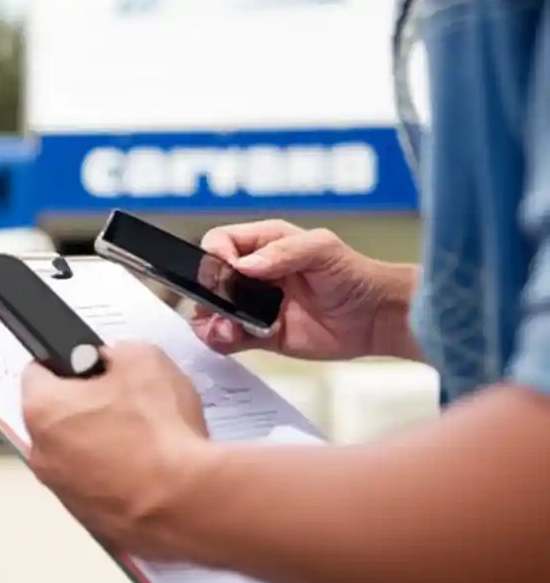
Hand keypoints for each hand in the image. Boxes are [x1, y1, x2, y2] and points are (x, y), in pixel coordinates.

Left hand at [22, 342, 211, 561]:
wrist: (185, 501)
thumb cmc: (158, 432)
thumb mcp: (143, 359)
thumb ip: (116, 352)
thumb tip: (113, 362)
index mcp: (42, 410)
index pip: (37, 373)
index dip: (67, 364)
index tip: (90, 366)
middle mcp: (42, 454)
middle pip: (55, 417)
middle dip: (85, 406)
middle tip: (124, 402)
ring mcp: (62, 491)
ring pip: (75, 455)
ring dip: (100, 444)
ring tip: (141, 440)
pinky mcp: (88, 518)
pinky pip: (96, 486)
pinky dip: (114, 477)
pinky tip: (146, 470)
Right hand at [191, 220, 416, 360]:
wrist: (376, 318)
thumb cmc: (355, 275)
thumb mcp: (323, 249)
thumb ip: (283, 252)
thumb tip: (245, 266)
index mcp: (263, 244)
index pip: (220, 242)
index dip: (215, 256)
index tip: (226, 273)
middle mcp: (252, 274)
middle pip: (208, 279)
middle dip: (207, 293)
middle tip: (222, 306)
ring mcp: (253, 306)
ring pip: (211, 311)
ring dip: (210, 320)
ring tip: (229, 328)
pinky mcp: (258, 334)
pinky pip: (226, 337)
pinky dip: (221, 339)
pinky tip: (233, 337)